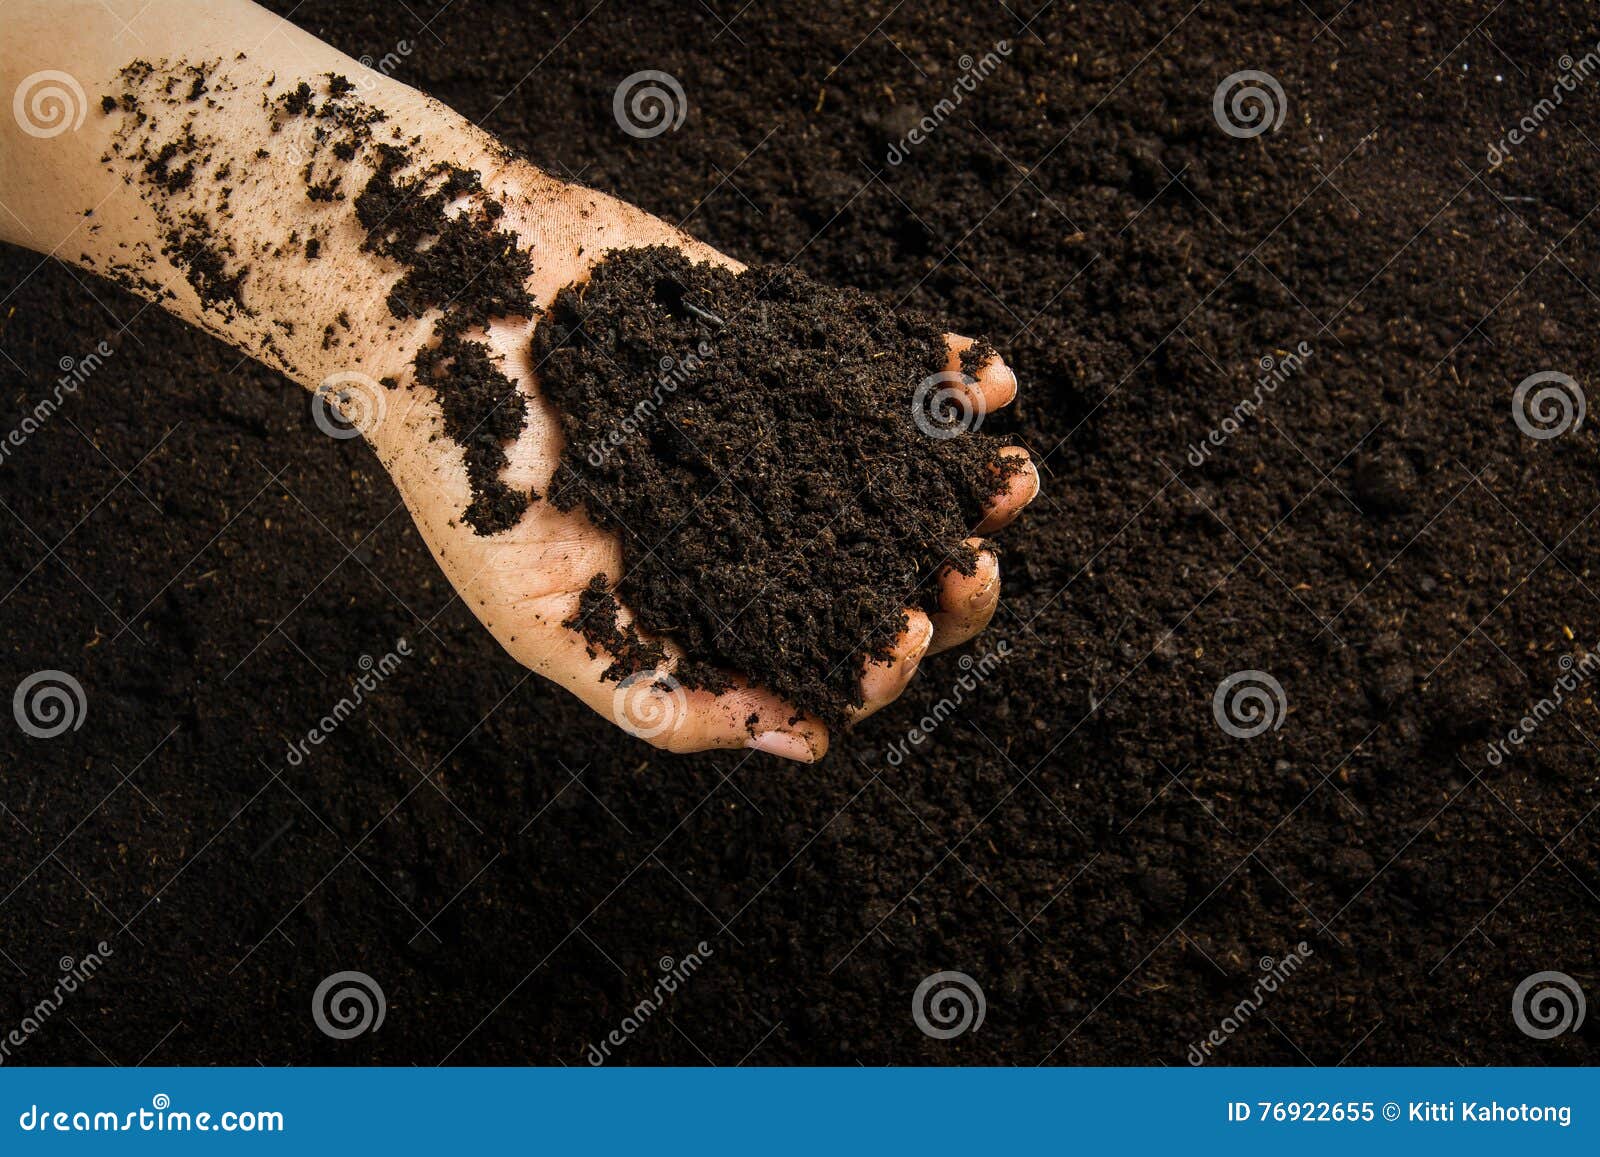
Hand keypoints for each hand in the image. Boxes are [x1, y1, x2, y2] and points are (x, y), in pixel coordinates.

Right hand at [368, 178, 1039, 760]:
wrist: (439, 300)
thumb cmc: (469, 471)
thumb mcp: (540, 616)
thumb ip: (656, 694)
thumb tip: (804, 744)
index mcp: (714, 609)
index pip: (821, 661)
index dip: (873, 663)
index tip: (895, 642)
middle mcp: (762, 530)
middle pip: (886, 581)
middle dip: (945, 586)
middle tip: (969, 569)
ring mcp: (785, 441)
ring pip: (903, 482)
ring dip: (967, 489)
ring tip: (1013, 482)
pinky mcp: (792, 354)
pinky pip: (884, 371)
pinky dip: (939, 375)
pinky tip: (989, 380)